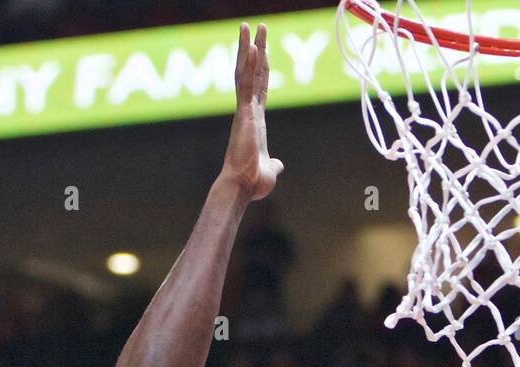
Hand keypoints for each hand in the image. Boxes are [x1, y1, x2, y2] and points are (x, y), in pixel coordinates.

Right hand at [222, 23, 283, 201]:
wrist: (242, 187)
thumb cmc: (252, 182)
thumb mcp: (269, 169)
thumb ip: (273, 163)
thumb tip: (277, 164)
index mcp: (255, 121)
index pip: (259, 87)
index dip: (260, 67)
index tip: (261, 48)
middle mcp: (249, 112)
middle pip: (251, 73)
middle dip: (254, 48)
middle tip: (255, 26)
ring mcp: (245, 111)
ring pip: (245, 73)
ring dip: (248, 48)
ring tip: (249, 25)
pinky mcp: (244, 114)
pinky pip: (247, 85)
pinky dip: (249, 66)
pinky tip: (252, 48)